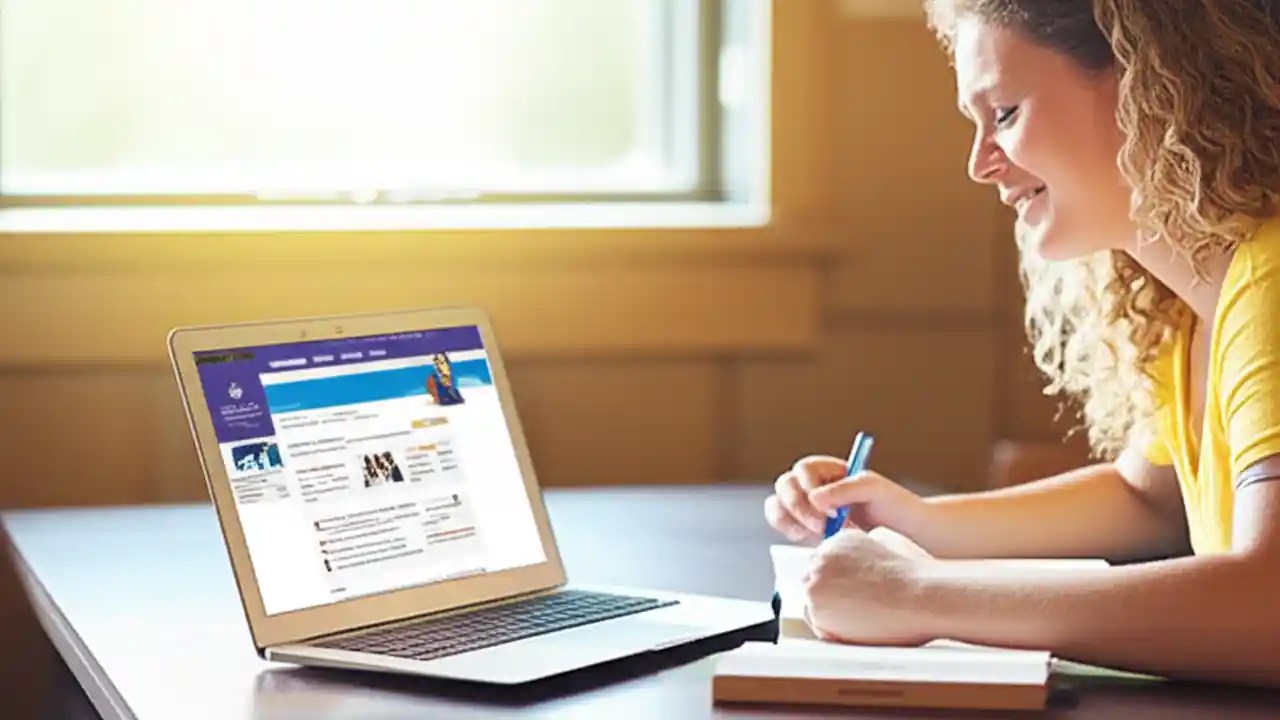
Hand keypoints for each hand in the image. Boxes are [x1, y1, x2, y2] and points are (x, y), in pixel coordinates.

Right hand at [763, 456, 928, 544]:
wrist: (906, 534)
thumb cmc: (894, 506)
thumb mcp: (876, 490)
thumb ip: (846, 489)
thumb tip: (815, 498)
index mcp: (829, 469)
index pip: (804, 470)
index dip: (809, 488)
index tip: (829, 511)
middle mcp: (813, 485)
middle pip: (784, 485)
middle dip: (797, 507)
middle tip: (820, 527)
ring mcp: (807, 507)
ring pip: (777, 504)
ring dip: (788, 520)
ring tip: (815, 533)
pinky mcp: (805, 528)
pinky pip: (782, 525)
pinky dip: (789, 531)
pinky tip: (811, 540)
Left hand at [802, 527, 935, 645]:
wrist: (923, 595)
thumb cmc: (916, 575)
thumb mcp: (890, 542)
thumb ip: (865, 547)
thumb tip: (864, 552)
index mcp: (838, 541)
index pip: (824, 564)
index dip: (838, 583)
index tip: (851, 594)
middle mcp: (821, 558)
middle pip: (813, 582)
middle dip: (830, 597)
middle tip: (855, 610)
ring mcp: (816, 583)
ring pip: (812, 604)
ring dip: (831, 614)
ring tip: (862, 619)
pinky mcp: (817, 609)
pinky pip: (818, 626)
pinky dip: (833, 632)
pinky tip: (859, 629)